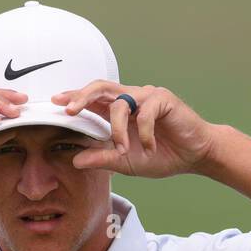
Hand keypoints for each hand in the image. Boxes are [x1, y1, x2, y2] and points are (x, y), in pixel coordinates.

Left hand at [51, 81, 216, 177]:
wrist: (194, 156)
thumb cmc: (161, 155)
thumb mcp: (125, 162)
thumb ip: (102, 159)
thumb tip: (74, 161)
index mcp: (119, 111)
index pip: (92, 99)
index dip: (74, 98)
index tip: (55, 102)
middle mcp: (131, 98)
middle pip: (101, 88)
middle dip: (82, 97)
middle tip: (68, 109)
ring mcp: (147, 96)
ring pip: (120, 103)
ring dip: (117, 130)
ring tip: (124, 150)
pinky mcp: (164, 99)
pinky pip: (144, 113)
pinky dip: (143, 134)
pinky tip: (151, 147)